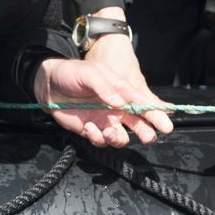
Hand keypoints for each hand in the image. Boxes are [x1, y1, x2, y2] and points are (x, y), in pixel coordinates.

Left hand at [34, 56, 173, 146]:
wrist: (48, 84)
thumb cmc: (71, 73)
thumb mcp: (89, 73)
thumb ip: (105, 87)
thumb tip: (119, 104)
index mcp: (121, 92)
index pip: (144, 104)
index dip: (157, 115)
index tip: (166, 125)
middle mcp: (117, 109)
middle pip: (139, 125)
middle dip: (147, 133)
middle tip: (148, 137)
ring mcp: (105, 121)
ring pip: (121, 138)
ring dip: (119, 138)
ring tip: (110, 132)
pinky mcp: (91, 131)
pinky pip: (101, 141)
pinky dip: (98, 138)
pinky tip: (89, 127)